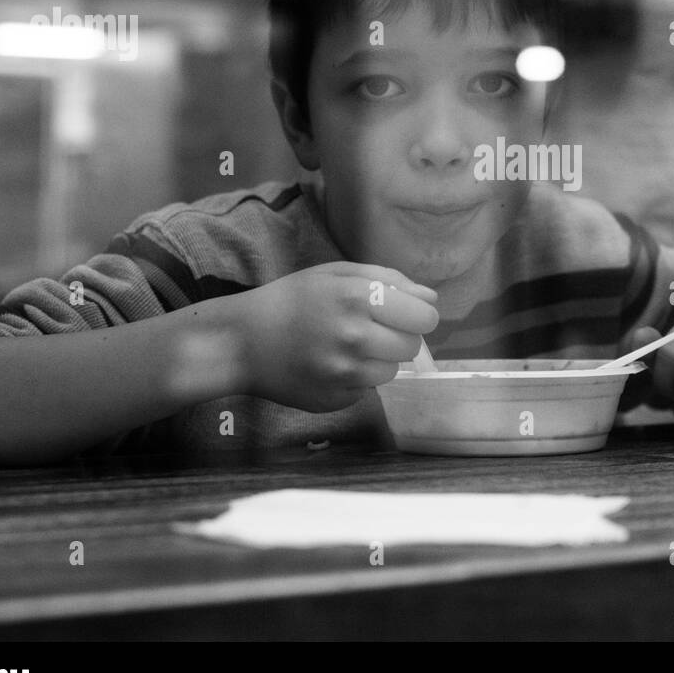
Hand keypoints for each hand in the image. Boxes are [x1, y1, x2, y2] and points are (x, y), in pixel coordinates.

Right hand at [231, 262, 438, 411]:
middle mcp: (354, 337)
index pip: (424, 317)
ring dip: (378, 359)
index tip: (404, 313)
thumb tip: (431, 299)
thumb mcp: (336, 273)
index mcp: (357, 297)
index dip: (418, 315)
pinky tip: (330, 365)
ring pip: (392, 371)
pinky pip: (367, 389)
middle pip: (412, 346)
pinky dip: (356, 379)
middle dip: (399, 337)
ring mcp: (344, 373)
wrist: (242, 342)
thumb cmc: (292, 300)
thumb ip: (389, 280)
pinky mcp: (335, 399)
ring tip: (347, 347)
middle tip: (371, 329)